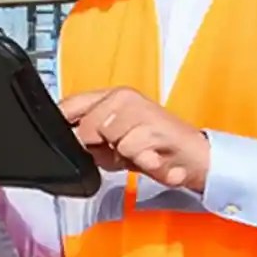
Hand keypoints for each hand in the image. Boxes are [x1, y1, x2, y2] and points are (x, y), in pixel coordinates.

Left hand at [60, 86, 210, 192]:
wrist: (193, 157)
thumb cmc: (155, 149)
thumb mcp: (115, 142)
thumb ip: (90, 136)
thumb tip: (65, 138)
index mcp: (113, 96)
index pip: (71, 103)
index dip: (63, 124)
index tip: (67, 138)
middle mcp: (124, 97)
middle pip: (85, 127)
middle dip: (97, 148)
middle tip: (119, 152)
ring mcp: (138, 110)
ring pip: (105, 138)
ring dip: (119, 155)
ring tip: (137, 154)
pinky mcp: (152, 127)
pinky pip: (127, 149)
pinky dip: (137, 160)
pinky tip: (150, 157)